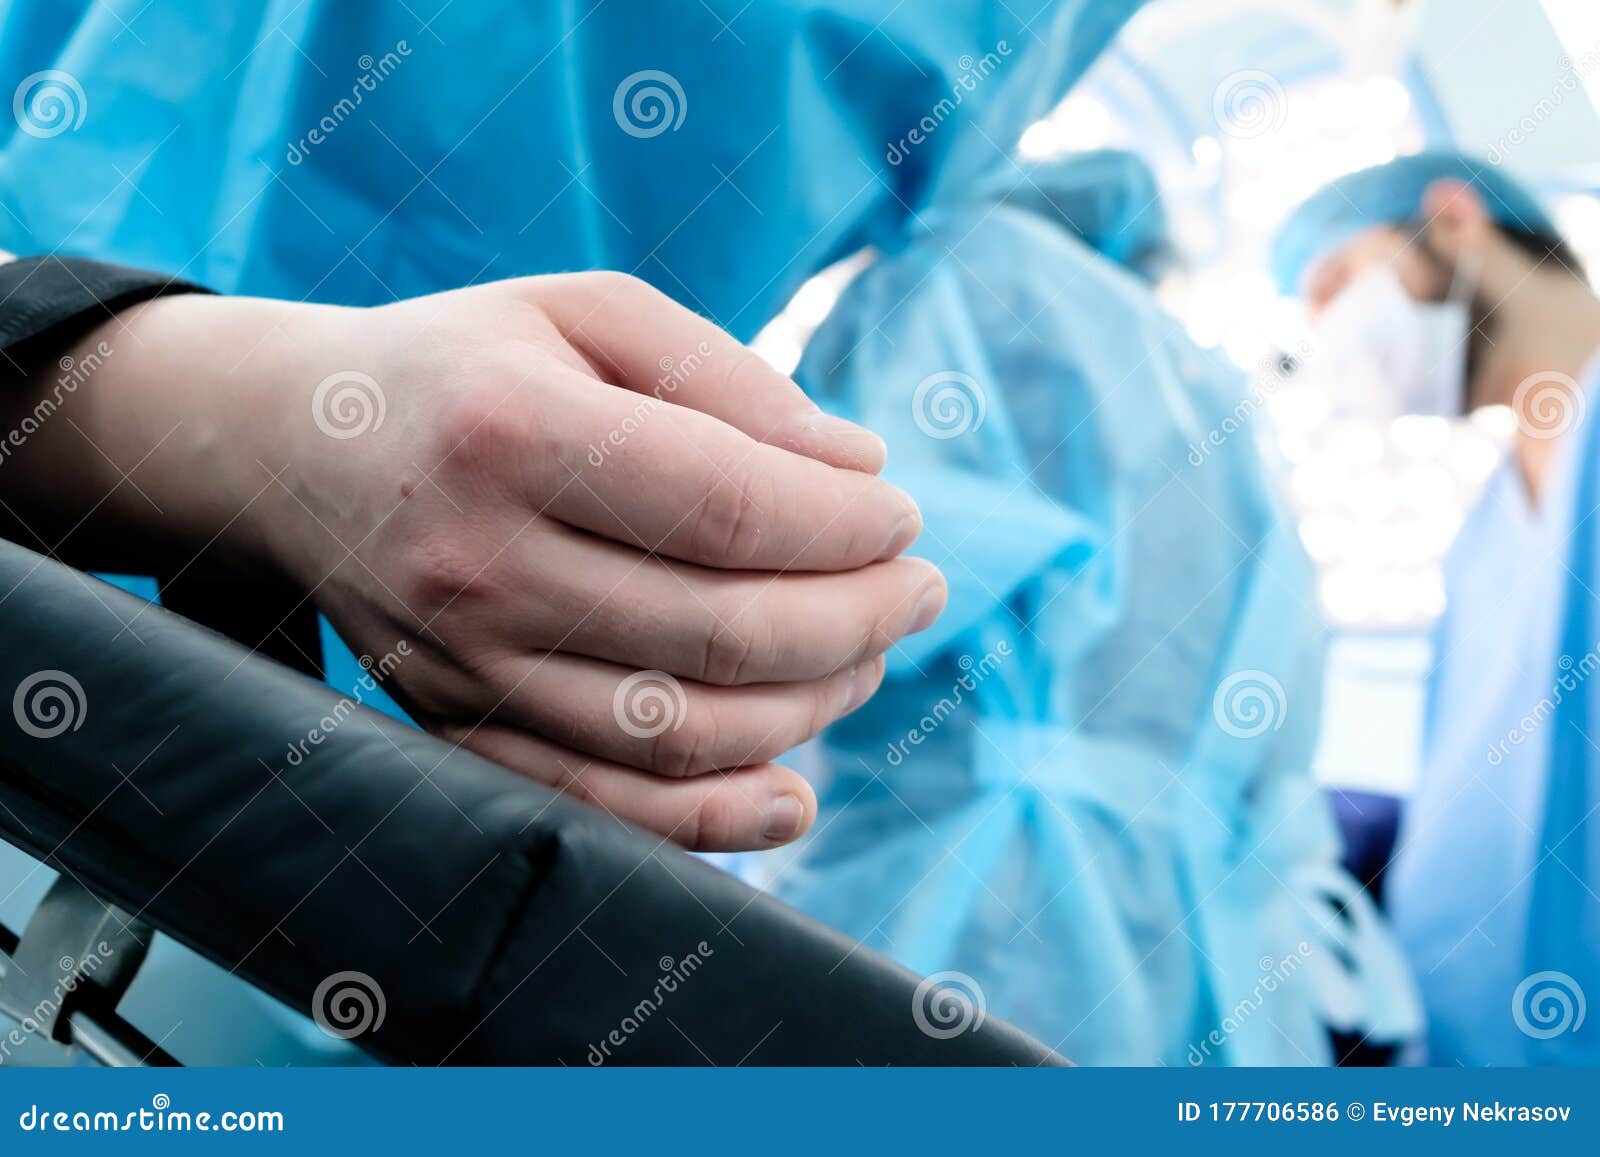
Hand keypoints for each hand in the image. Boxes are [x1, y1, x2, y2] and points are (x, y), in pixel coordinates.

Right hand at [4, 274, 943, 849]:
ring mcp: (461, 663)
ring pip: (679, 731)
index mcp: (510, 428)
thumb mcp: (589, 313)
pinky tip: (796, 799)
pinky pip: (601, 806)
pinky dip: (714, 823)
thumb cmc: (468, 363)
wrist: (292, 444)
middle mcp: (477, 560)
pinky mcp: (454, 728)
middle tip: (920, 588)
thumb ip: (730, 379)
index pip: (726, 506)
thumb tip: (860, 470)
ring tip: (868, 654)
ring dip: (812, 708)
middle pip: (720, 630)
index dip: (845, 525)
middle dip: (860, 618)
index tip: (902, 516)